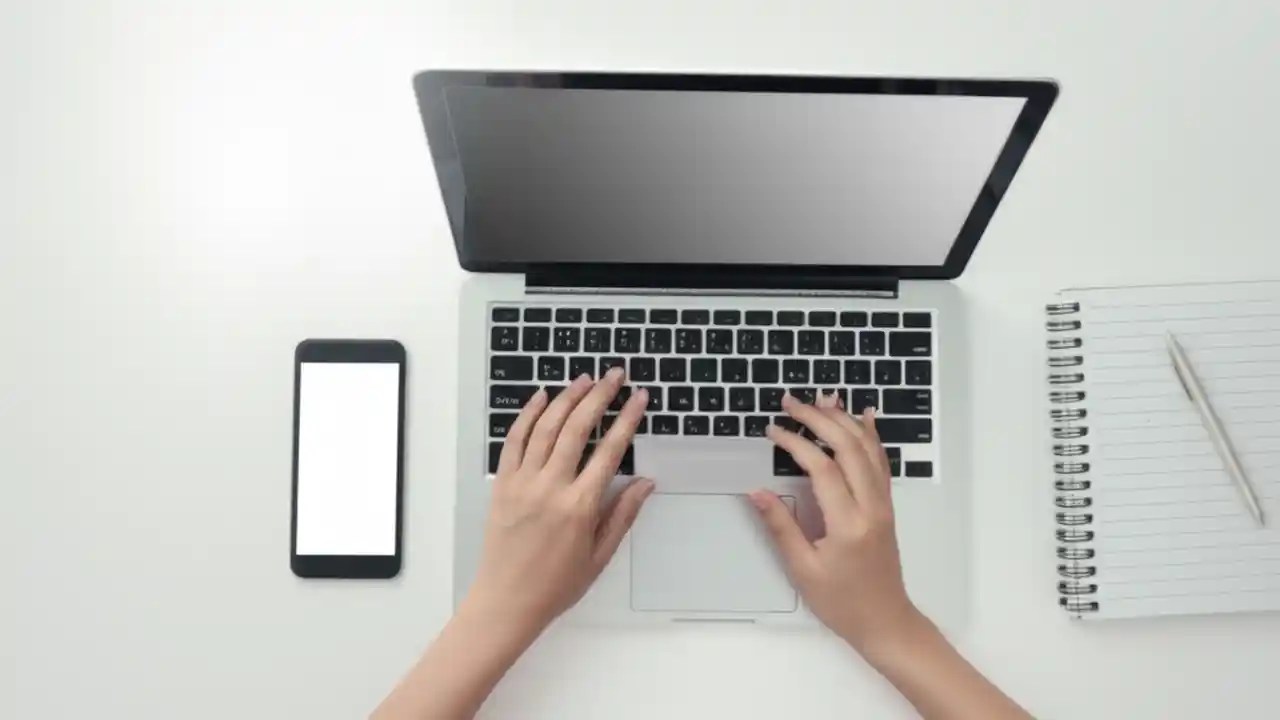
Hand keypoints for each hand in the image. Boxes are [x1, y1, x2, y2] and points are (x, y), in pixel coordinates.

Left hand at [463, 368, 654, 635]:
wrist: (507, 601)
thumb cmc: (556, 584)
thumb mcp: (599, 555)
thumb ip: (622, 515)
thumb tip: (646, 482)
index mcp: (579, 507)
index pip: (609, 451)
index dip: (627, 420)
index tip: (639, 398)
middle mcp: (550, 488)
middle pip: (577, 429)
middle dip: (599, 396)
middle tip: (614, 375)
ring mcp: (522, 483)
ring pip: (546, 428)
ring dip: (567, 398)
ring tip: (584, 378)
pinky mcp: (502, 484)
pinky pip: (514, 441)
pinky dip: (528, 415)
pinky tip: (542, 396)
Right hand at [751, 393, 921, 654]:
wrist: (885, 621)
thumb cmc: (841, 602)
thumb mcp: (802, 569)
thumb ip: (781, 527)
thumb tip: (757, 492)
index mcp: (848, 524)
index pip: (823, 469)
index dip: (797, 443)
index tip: (774, 430)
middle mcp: (872, 507)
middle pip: (849, 448)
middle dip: (819, 419)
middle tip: (792, 403)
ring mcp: (883, 504)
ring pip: (868, 450)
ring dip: (845, 420)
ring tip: (823, 399)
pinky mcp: (886, 506)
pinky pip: (881, 462)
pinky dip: (871, 436)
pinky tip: (864, 416)